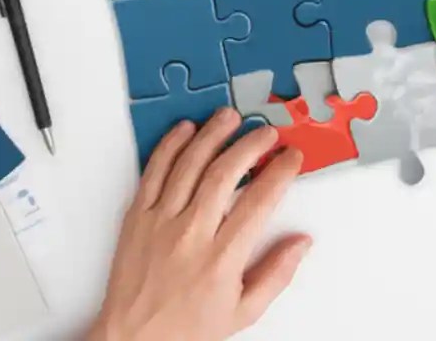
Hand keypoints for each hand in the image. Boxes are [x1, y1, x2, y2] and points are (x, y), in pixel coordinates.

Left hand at [90, 109, 309, 340]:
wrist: (134, 338)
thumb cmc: (187, 327)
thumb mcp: (243, 312)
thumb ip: (276, 274)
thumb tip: (301, 242)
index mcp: (221, 259)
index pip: (259, 203)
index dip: (279, 174)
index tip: (292, 158)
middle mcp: (190, 234)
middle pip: (224, 174)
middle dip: (250, 145)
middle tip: (266, 132)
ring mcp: (160, 222)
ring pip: (189, 165)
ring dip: (212, 135)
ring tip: (230, 117)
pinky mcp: (137, 217)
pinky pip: (153, 172)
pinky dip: (169, 146)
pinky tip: (185, 130)